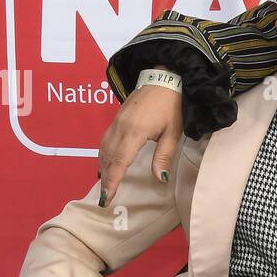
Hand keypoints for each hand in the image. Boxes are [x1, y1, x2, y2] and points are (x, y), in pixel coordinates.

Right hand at [96, 73, 182, 204]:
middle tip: (103, 198)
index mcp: (135, 131)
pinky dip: (103, 155)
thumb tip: (160, 178)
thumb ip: (163, 156)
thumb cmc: (172, 106)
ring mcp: (116, 121)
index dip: (112, 180)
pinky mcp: (117, 118)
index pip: (120, 161)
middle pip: (108, 157)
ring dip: (103, 167)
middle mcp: (121, 127)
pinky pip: (105, 140)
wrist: (165, 78)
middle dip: (105, 179)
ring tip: (104, 185)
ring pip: (104, 149)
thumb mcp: (173, 132)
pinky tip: (106, 164)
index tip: (107, 197)